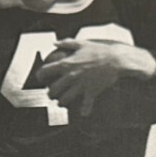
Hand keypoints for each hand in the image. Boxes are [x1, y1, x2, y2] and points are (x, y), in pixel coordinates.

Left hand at [38, 40, 155, 115]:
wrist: (116, 60)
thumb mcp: (82, 43)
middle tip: (51, 94)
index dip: (39, 76)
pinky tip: (83, 113)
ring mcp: (80, 85)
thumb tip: (55, 43)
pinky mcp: (90, 92)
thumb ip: (67, 43)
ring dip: (61, 102)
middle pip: (53, 89)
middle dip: (50, 93)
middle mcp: (71, 76)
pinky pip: (85, 105)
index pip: (45, 71)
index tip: (40, 78)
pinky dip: (84, 110)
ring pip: (65, 99)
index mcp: (66, 64)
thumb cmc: (99, 50)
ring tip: (61, 102)